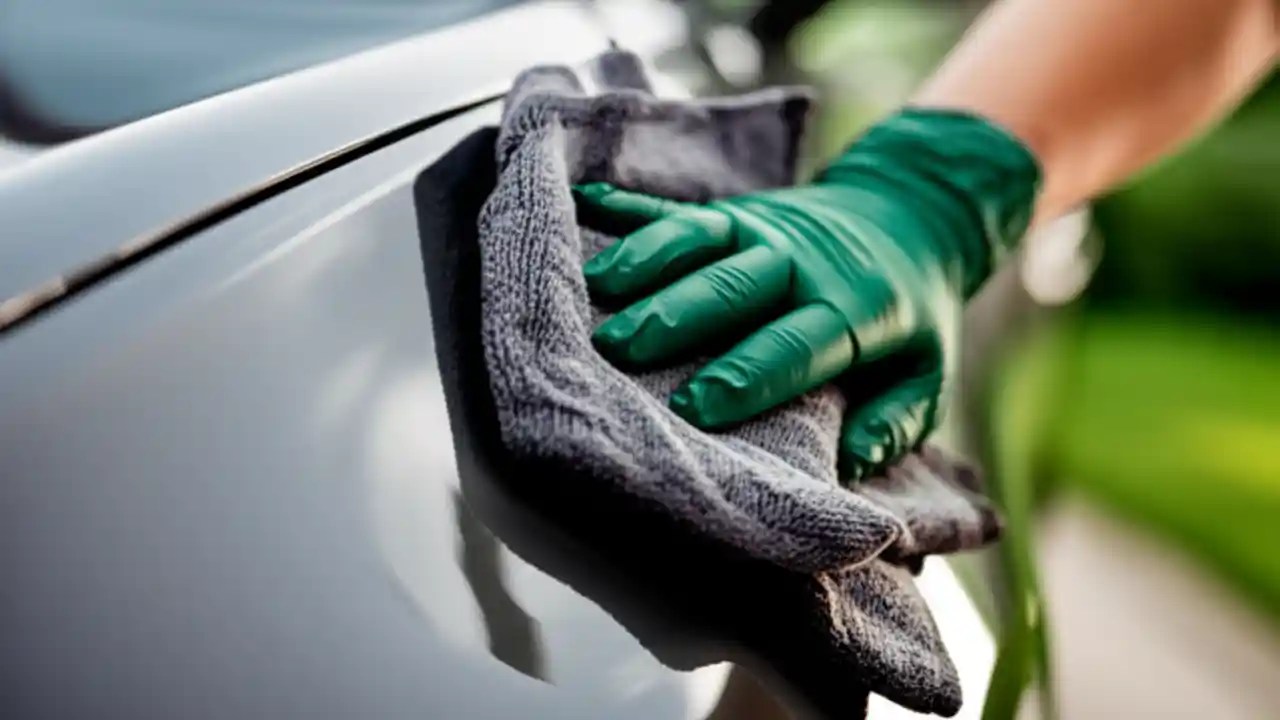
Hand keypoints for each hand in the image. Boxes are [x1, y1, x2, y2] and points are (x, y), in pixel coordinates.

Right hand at [576, 109, 1038, 480]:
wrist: (915, 213)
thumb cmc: (910, 317)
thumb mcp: (929, 373)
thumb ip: (896, 420)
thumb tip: (854, 462)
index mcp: (855, 309)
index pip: (794, 343)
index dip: (744, 374)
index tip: (693, 408)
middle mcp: (803, 262)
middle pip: (735, 284)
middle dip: (675, 315)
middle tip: (618, 349)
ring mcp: (764, 227)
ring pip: (702, 236)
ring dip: (646, 258)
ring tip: (593, 286)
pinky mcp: (735, 208)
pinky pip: (678, 205)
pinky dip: (629, 206)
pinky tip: (583, 204)